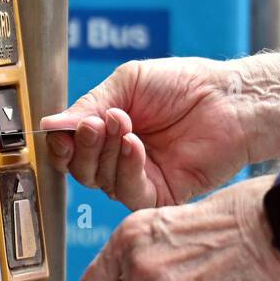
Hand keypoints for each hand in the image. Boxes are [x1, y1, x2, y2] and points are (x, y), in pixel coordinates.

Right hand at [40, 58, 248, 209]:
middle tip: (94, 124)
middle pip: (79, 169)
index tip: (61, 130)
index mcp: (107, 133)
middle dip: (82, 146)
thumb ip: (89, 106)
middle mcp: (118, 159)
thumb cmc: (185, 85)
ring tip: (121, 123)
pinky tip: (134, 144)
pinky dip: (126, 167)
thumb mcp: (126, 84)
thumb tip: (50, 125)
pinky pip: (129, 193)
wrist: (230, 99)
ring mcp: (139, 179)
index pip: (69, 149)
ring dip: (105, 152)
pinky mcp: (161, 196)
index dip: (60, 143)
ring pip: (100, 182)